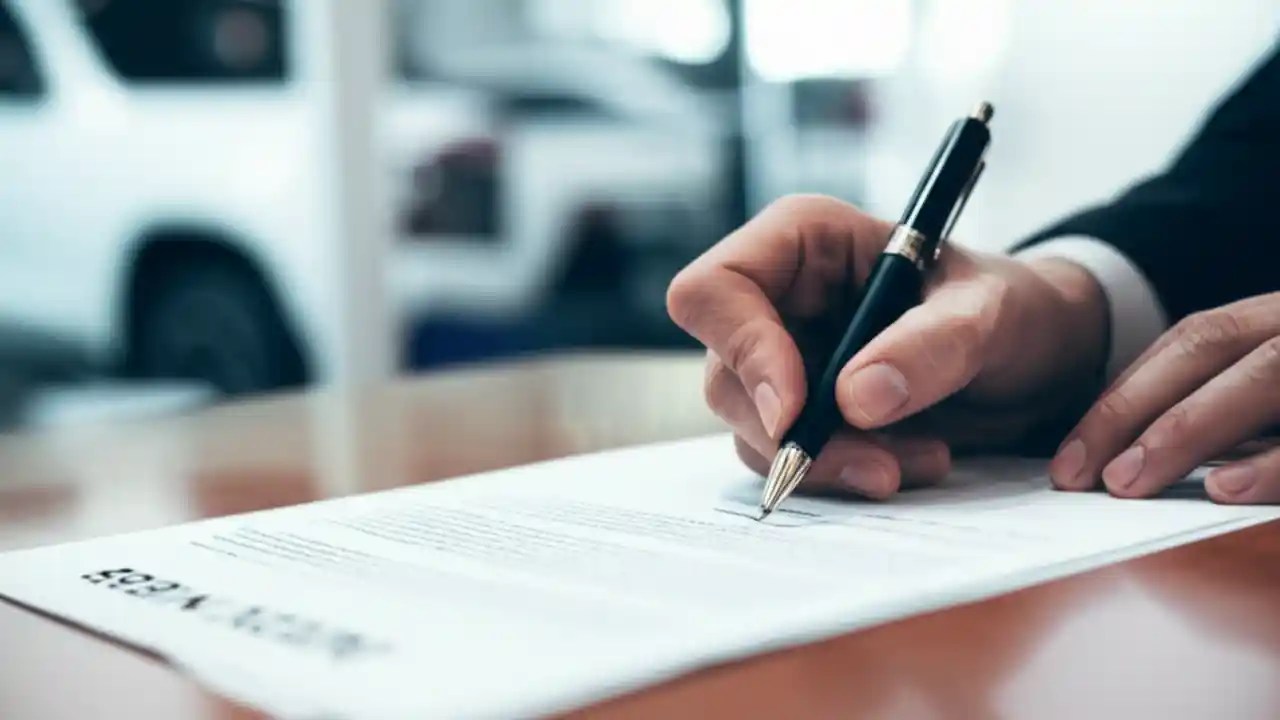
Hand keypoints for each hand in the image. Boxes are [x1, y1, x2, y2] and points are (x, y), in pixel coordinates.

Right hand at [667, 195, 1110, 498]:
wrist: (1041, 362)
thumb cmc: (1014, 308)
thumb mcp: (993, 314)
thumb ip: (932, 346)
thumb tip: (855, 400)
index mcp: (802, 241)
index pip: (714, 289)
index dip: (742, 350)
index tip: (798, 410)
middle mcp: (777, 300)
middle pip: (726, 375)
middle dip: (797, 433)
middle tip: (879, 466)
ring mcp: (784, 361)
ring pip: (753, 429)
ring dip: (830, 463)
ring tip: (922, 460)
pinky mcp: (803, 415)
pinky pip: (789, 459)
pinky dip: (843, 476)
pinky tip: (907, 464)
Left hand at [1050, 292, 1279, 502]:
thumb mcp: (1278, 388)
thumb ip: (1237, 405)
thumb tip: (1142, 458)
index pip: (1194, 340)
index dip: (1127, 392)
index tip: (1072, 453)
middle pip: (1210, 345)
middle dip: (1131, 409)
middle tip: (1075, 473)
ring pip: (1263, 375)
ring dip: (1185, 430)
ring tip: (1124, 482)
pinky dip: (1271, 464)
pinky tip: (1223, 490)